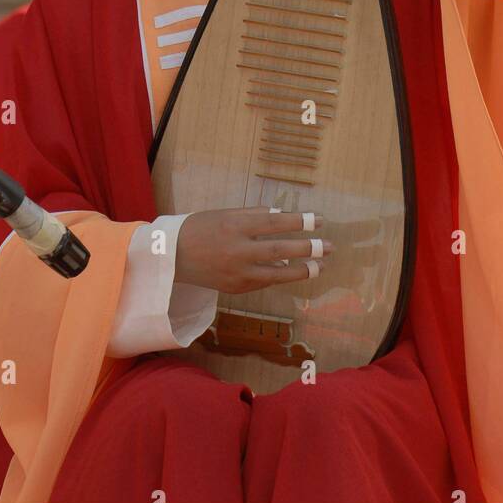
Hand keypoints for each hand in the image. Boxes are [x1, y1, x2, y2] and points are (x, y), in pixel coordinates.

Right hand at [174, 207, 332, 293]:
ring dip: (302, 270)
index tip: (320, 220)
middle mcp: (238, 250)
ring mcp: (237, 273)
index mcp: (236, 226)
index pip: (276, 223)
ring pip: (277, 273)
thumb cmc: (200, 228)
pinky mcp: (236, 289)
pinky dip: (280, 276)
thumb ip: (254, 214)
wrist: (172, 257)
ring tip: (321, 266)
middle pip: (281, 249)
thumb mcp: (226, 214)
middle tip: (330, 246)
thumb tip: (282, 215)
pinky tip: (295, 271)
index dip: (300, 221)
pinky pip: (264, 282)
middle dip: (309, 248)